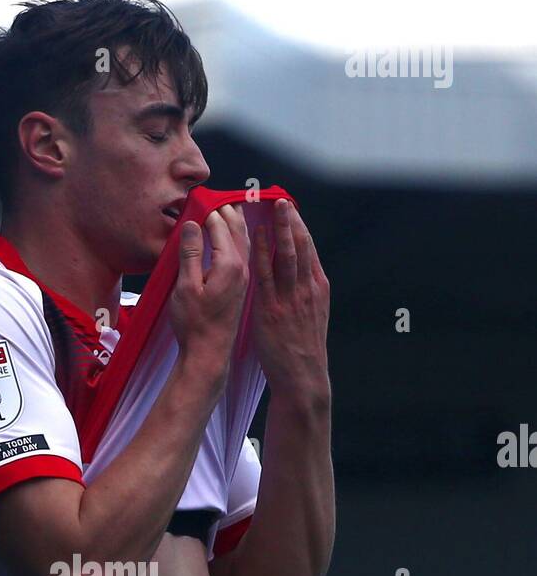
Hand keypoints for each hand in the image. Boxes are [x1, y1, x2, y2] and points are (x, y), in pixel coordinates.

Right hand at [169, 205, 249, 378]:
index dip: (209, 209)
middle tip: (215, 197)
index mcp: (230, 264)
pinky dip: (238, 240)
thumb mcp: (186, 287)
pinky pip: (244, 254)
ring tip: (229, 210)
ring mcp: (244, 279)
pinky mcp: (241, 289)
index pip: (221, 225)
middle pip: (238, 229)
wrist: (208, 355)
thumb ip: (190, 253)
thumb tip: (194, 224)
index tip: (199, 197)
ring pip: (244, 241)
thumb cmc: (195, 325)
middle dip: (227, 211)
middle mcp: (242, 269)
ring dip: (236, 224)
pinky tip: (234, 241)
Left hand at [251, 199, 330, 399]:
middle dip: (292, 221)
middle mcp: (307, 288)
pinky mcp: (273, 309)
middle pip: (301, 246)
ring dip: (280, 229)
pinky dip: (263, 252)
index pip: (310, 249)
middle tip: (283, 200)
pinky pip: (267, 274)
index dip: (300, 227)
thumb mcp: (312, 313)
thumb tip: (296, 272)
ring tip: (272, 208)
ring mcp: (291, 298)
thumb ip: (304, 291)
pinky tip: (256, 237)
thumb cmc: (303, 347)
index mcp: (318, 287)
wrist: (302, 375)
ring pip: (287, 254)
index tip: (291, 209)